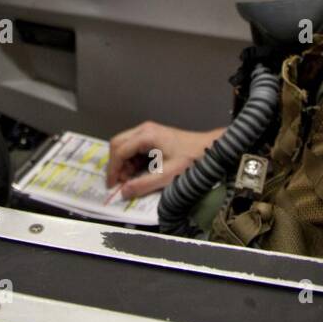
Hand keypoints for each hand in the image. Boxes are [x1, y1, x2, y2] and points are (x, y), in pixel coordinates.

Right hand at [106, 122, 225, 198]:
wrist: (210, 148)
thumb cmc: (191, 160)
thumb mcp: (167, 176)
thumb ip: (144, 185)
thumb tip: (123, 192)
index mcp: (146, 135)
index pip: (119, 151)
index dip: (113, 170)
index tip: (112, 187)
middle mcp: (144, 129)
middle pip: (117, 144)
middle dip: (115, 165)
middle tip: (119, 183)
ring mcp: (148, 131)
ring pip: (124, 145)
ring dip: (123, 163)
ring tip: (130, 180)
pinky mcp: (153, 135)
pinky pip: (134, 146)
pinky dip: (131, 160)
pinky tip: (138, 173)